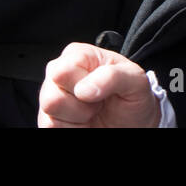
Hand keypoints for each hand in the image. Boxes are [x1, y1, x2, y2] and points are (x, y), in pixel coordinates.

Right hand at [38, 42, 159, 127]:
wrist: (134, 124)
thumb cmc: (132, 98)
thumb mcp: (135, 81)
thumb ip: (113, 76)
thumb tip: (82, 90)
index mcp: (79, 55)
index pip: (63, 71)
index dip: (84, 86)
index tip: (102, 91)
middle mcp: (60, 72)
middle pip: (51, 96)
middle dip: (80, 106)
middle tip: (98, 103)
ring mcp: (52, 95)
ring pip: (49, 113)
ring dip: (77, 119)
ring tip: (92, 112)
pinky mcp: (49, 118)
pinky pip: (49, 127)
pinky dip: (71, 129)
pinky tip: (83, 123)